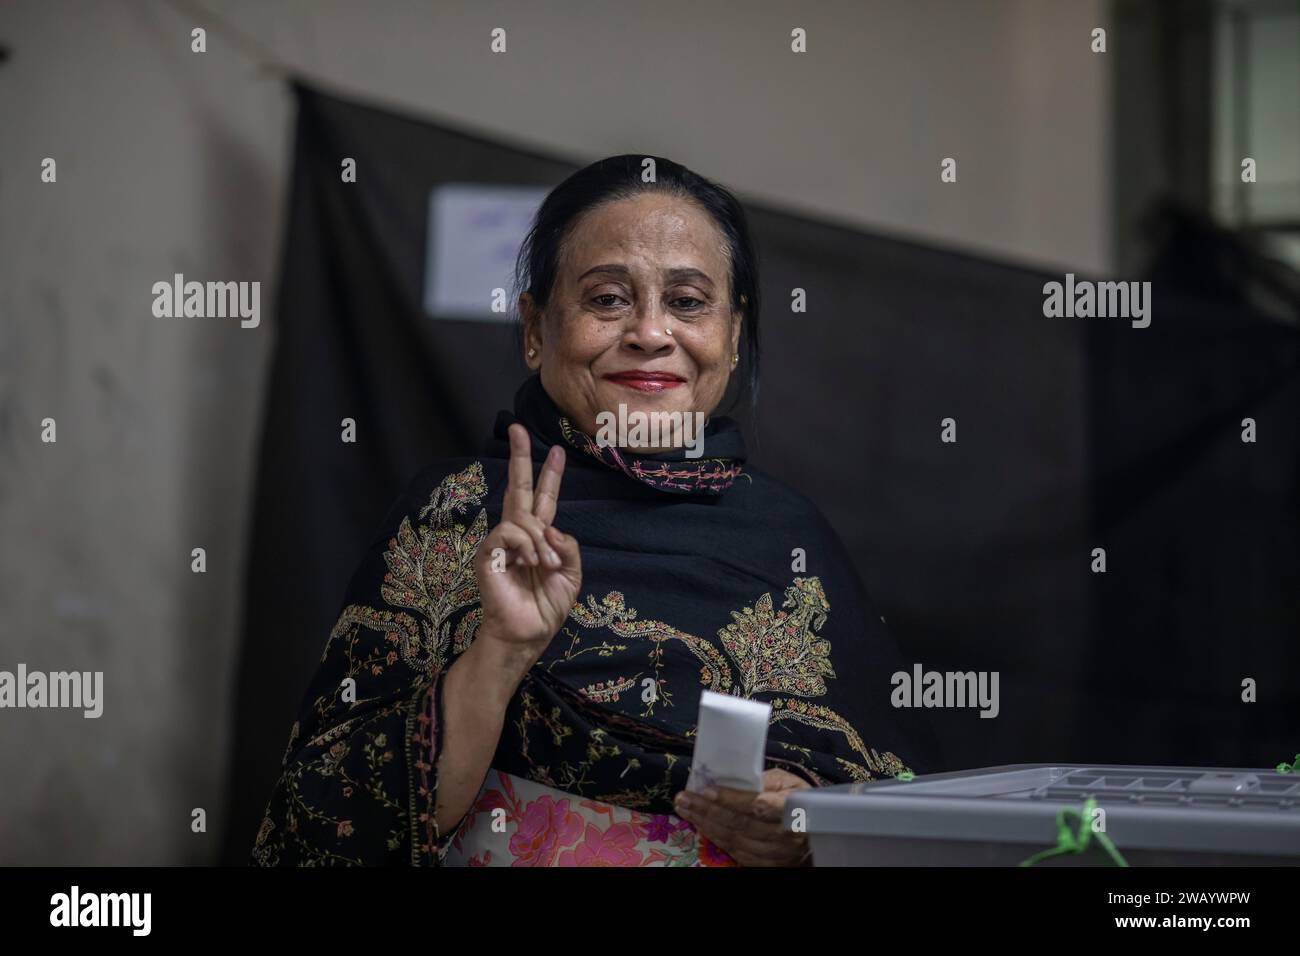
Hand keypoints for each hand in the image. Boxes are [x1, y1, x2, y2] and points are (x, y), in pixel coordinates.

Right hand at [473, 423, 581, 656]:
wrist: (526, 634)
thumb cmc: (546, 607)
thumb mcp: (571, 574)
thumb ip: (568, 546)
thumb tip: (549, 527)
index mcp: (539, 538)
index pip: (543, 499)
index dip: (549, 475)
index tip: (556, 451)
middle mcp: (519, 535)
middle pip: (518, 487)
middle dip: (520, 457)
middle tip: (517, 429)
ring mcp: (501, 542)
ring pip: (523, 518)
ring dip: (542, 541)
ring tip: (547, 566)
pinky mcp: (488, 553)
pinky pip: (509, 533)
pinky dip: (527, 546)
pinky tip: (531, 563)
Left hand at [673, 768, 812, 866]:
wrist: (814, 834)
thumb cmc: (798, 799)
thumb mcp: (789, 781)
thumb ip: (765, 779)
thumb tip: (734, 777)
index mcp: (792, 808)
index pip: (757, 805)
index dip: (732, 799)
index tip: (707, 790)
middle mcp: (784, 835)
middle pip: (740, 824)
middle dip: (707, 810)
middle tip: (684, 798)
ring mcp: (775, 854)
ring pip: (734, 839)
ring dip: (705, 824)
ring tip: (686, 809)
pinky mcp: (766, 865)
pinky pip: (735, 852)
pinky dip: (715, 838)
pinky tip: (701, 825)